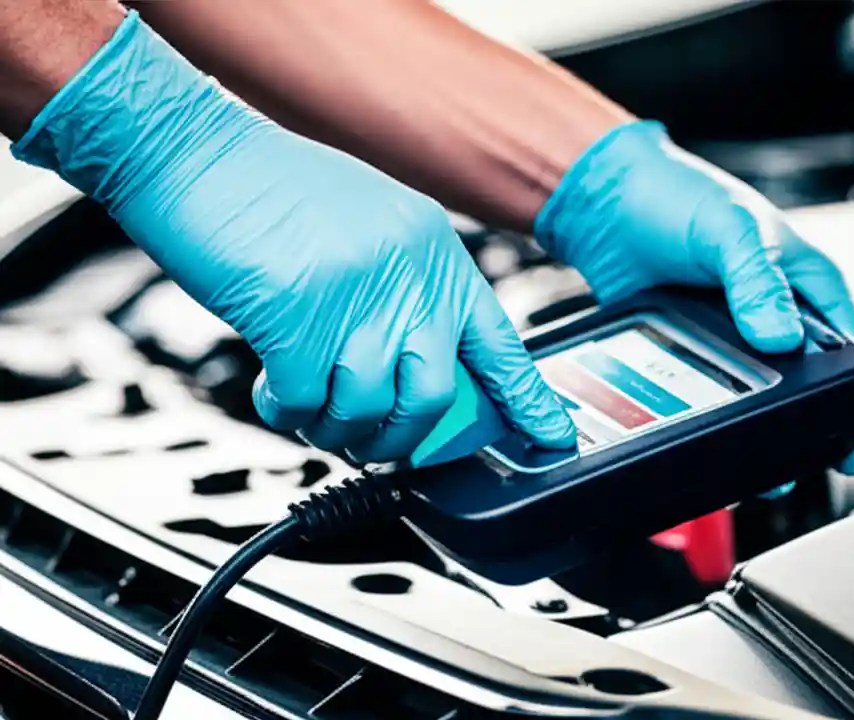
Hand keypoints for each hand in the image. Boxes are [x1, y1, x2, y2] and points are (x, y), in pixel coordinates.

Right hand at [12, 12, 573, 461]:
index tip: (551, 437)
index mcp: (435, 255)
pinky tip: (275, 387)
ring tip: (314, 408)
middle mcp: (407, 278)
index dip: (526, 400)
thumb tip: (413, 367)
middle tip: (375, 440)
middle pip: (434, 398)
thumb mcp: (371, 229)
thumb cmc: (272, 191)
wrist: (197, 155)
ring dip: (337, 428)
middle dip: (403, 438)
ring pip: (368, 411)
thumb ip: (403, 290)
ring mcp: (354, 299)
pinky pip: (306, 404)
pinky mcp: (297, 321)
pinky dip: (288, 410)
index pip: (498, 343)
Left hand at [535, 122, 853, 472]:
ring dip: (765, 438)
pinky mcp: (699, 350)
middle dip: (814, 435)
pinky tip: (709, 450)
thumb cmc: (675, 194)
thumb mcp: (728, 230)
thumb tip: (781, 338)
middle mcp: (782, 313)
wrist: (604, 198)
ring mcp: (740, 336)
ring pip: (767, 400)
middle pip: (815, 388)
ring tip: (756, 478)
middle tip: (800, 473)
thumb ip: (758, 281)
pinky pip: (719, 397)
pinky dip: (720, 425)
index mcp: (809, 283)